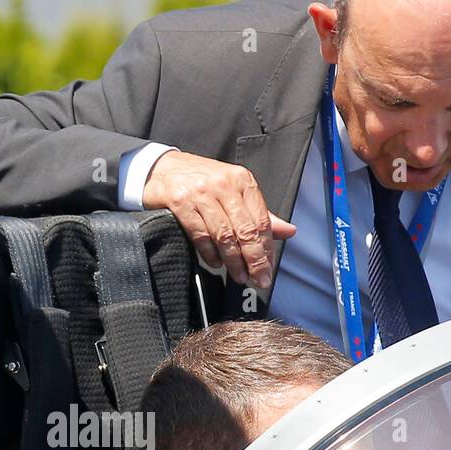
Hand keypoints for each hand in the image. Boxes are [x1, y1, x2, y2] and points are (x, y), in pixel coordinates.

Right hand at [142, 151, 296, 288]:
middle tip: (259, 279)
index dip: (267, 248)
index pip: (261, 220)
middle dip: (254, 259)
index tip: (269, 268)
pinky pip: (200, 235)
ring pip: (224, 235)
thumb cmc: (201, 181)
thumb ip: (259, 212)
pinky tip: (216, 263)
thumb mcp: (234, 190)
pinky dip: (210, 254)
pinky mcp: (181, 203)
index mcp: (242, 180)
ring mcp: (201, 193)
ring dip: (233, 261)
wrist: (162, 168)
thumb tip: (288, 231)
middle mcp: (224, 185)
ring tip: (239, 276)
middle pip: (245, 230)